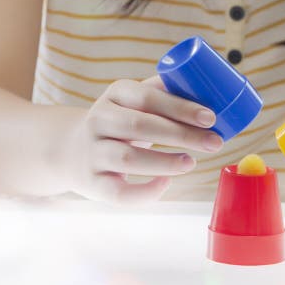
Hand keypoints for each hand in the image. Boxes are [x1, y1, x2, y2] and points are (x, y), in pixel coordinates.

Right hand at [63, 75, 223, 204]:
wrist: (71, 148)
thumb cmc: (119, 121)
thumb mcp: (133, 99)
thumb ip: (164, 92)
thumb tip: (212, 91)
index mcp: (115, 94)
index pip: (147, 97)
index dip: (180, 107)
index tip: (210, 117)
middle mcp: (99, 120)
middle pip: (140, 125)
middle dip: (181, 134)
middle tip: (214, 142)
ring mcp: (93, 152)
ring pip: (129, 159)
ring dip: (165, 162)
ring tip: (191, 163)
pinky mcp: (92, 184)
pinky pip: (119, 193)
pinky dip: (145, 192)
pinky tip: (166, 184)